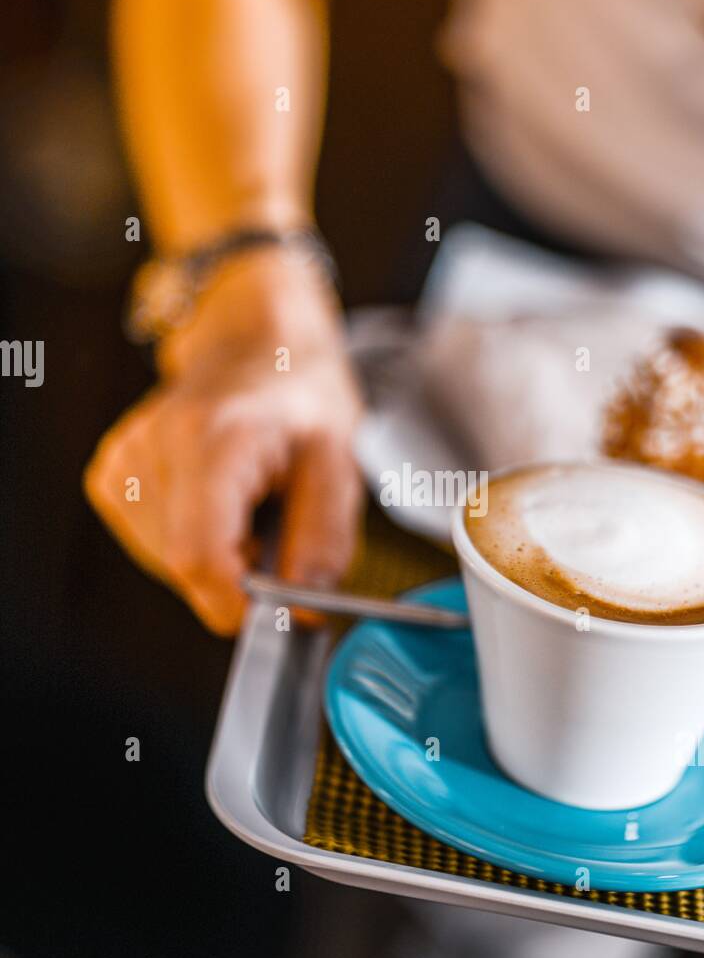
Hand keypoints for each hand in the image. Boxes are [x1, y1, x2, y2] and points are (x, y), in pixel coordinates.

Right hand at [84, 247, 364, 633]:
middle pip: (183, 566)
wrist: (256, 345)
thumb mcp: (339, 463)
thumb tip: (302, 612)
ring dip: (216, 557)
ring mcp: (123, 459)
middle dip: (237, 574)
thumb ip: (324, 541)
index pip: (198, 554)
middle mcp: (154, 445)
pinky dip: (190, 541)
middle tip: (274, 529)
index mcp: (213, 437)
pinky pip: (150, 545)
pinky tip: (215, 503)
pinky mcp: (110, 476)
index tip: (279, 608)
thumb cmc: (300, 398)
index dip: (236, 601)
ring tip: (247, 506)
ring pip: (165, 563)